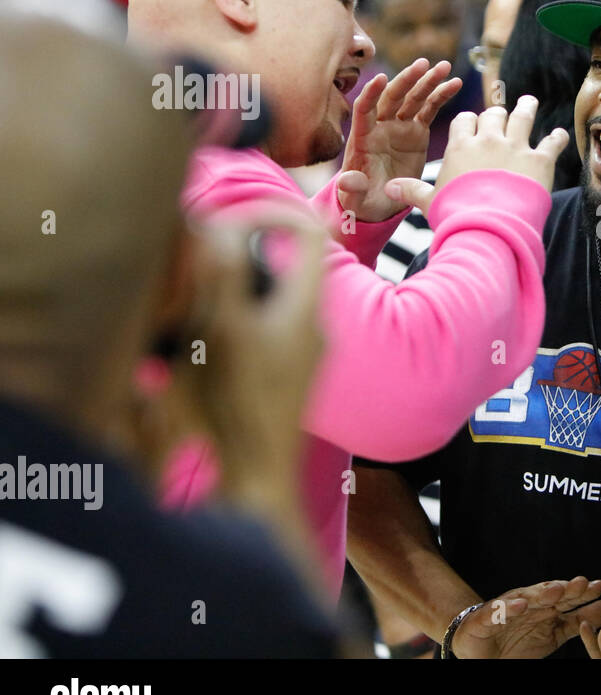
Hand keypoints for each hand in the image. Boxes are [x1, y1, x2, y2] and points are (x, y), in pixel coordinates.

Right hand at [170, 214, 325, 564]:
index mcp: (305, 308)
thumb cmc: (236, 412)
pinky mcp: (288, 377)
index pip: (309, 231)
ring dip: (233, 291)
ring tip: (192, 309)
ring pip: (269, 297)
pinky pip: (265, 329)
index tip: (234, 216)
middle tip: (198, 265)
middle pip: (282, 262)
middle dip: (239, 254)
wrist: (257, 483)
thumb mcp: (220, 334)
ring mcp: (303, 354)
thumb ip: (222, 276)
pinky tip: (200, 347)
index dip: (273, 211)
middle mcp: (314, 327)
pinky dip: (235, 324)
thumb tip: (222, 227)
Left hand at [337, 58, 461, 222]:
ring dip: (428, 81)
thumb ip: (352, 189)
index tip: (382, 78)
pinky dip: (441, 96)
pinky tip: (455, 83)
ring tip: (445, 67)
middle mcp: (380, 126)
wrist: (380, 202)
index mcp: (363, 138)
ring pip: (413, 98)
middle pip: (392, 97)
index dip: (371, 93)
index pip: (364, 109)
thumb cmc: (364, 201)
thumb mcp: (356, 200)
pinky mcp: (415, 131)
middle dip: (407, 80)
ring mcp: (399, 127)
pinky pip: (429, 109)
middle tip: (423, 64)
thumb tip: (347, 180)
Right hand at [401, 95, 567, 206]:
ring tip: (529, 102)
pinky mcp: (540, 161)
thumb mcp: (430, 202)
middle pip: (493, 114)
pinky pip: (552, 142)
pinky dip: (557, 138)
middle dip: (496, 114)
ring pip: (522, 116)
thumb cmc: (455, 215)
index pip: (464, 120)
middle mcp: (488, 140)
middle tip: (502, 114)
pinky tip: (560, 135)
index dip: (469, 122)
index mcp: (460, 147)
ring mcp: (515, 148)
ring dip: (527, 108)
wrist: (488, 227)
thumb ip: (412, 191)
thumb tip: (388, 188)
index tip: (473, 125)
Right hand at [450, 577, 600, 658]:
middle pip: (548, 594)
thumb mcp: (554, 634)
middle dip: (565, 588)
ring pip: (525, 598)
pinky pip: (497, 613)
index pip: (567, 598)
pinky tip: (520, 606)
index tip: (600, 587)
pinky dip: (507, 608)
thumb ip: (580, 621)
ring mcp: (507, 610)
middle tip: (582, 584)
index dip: (583, 592)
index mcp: (545, 608)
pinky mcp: (485, 619)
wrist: (480, 648)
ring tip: (555, 591)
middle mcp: (528, 605)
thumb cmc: (517, 640)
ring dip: (540, 593)